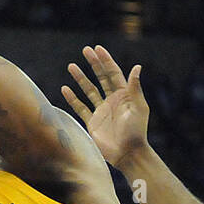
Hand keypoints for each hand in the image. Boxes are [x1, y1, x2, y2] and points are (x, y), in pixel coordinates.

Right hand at [61, 45, 149, 167]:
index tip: (97, 48)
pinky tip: (65, 89)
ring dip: (81, 78)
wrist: (128, 154)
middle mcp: (112, 100)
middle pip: (101, 78)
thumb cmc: (136, 131)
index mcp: (124, 95)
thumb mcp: (138, 107)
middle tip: (85, 50)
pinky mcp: (93, 123)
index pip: (113, 73)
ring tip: (71, 66)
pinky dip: (73, 99)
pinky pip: (81, 108)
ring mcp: (101, 111)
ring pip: (89, 90)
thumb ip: (135, 88)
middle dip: (93, 64)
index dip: (106, 60)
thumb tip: (137, 66)